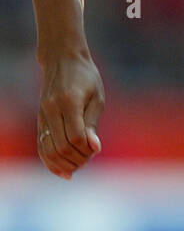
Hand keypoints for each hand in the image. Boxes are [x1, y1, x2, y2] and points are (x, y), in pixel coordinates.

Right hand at [37, 51, 104, 179]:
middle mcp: (51, 110)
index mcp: (68, 102)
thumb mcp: (97, 97)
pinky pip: (41, 146)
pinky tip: (64, 171)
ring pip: (48, 151)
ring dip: (65, 164)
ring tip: (78, 165)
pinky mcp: (39, 119)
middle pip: (61, 147)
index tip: (96, 149)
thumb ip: (93, 123)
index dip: (87, 150)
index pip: (75, 138)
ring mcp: (42, 116)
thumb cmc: (85, 76)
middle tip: (89, 158)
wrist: (62, 59)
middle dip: (78, 159)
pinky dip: (51, 162)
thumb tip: (95, 149)